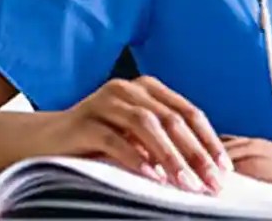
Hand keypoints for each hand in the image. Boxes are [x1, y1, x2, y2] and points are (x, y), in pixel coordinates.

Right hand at [54, 76, 232, 194]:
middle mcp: (128, 89)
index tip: (224, 169)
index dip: (209, 140)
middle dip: (195, 153)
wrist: (47, 140)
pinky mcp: (83, 120)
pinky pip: (114, 138)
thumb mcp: (138, 138)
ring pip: (146, 125)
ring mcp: (104, 101)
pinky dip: (135, 157)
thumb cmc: (100, 140)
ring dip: (169, 156)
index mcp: (148, 88)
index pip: (188, 112)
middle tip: (210, 182)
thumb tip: (207, 170)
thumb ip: (167, 142)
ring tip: (184, 182)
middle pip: (171, 119)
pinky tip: (150, 175)